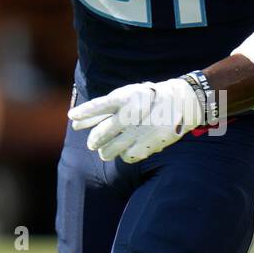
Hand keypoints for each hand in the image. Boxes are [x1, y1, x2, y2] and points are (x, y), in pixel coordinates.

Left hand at [69, 77, 204, 162]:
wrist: (181, 102)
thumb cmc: (147, 99)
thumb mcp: (126, 95)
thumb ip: (101, 108)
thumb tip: (74, 119)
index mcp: (123, 99)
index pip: (97, 107)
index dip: (83, 114)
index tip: (72, 118)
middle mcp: (128, 116)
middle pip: (98, 136)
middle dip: (93, 141)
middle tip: (94, 142)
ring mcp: (137, 132)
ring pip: (108, 152)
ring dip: (105, 152)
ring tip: (108, 149)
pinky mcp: (146, 145)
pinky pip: (125, 157)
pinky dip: (124, 155)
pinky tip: (128, 148)